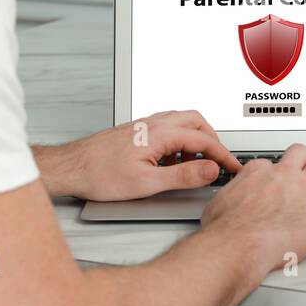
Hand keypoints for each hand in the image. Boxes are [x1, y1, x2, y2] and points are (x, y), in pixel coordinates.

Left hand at [36, 110, 240, 201]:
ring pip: (181, 122)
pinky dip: (179, 140)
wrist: (71, 168)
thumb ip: (183, 176)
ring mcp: (144, 125)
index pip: (203, 140)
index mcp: (160, 134)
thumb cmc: (100, 175)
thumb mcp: (147, 183)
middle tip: (219, 162)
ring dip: (196, 139)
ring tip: (196, 164)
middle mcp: (153, 124)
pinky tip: (172, 160)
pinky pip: (167, 127)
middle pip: (196, 122)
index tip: (233, 167)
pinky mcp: (136, 131)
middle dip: (213, 141)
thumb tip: (210, 170)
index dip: (223, 155)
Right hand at [200, 143, 305, 275]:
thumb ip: (229, 198)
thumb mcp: (218, 204)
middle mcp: (283, 175)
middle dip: (305, 162)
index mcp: (257, 172)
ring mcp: (304, 189)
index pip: (271, 164)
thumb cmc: (223, 232)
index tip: (278, 184)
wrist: (236, 246)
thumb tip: (226, 203)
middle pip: (300, 153)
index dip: (276, 175)